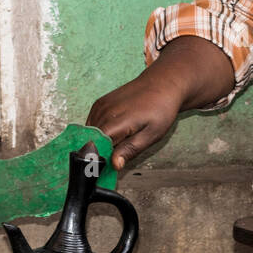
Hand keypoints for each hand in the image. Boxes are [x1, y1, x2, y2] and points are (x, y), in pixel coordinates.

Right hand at [88, 36, 235, 171]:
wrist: (162, 84)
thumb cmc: (161, 109)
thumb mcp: (152, 134)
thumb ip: (131, 149)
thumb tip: (114, 165)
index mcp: (116, 122)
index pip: (95, 148)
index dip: (99, 160)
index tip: (106, 167)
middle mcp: (103, 113)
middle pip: (90, 141)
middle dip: (99, 152)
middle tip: (115, 158)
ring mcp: (100, 106)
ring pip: (90, 133)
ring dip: (99, 141)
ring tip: (118, 143)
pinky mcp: (99, 103)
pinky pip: (92, 123)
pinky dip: (99, 131)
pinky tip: (114, 133)